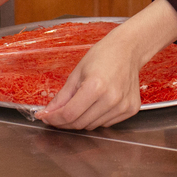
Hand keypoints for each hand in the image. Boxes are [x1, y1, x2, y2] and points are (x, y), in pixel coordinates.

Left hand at [37, 0, 176, 129]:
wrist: (129, 50)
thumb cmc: (103, 56)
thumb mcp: (77, 73)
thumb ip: (62, 96)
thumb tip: (48, 113)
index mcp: (96, 86)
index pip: (69, 114)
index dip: (54, 118)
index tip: (45, 117)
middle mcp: (111, 98)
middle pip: (80, 123)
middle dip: (64, 121)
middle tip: (58, 114)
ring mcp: (123, 105)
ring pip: (92, 126)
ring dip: (81, 120)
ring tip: (82, 104)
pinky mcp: (131, 109)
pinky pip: (106, 123)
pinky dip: (97, 118)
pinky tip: (98, 104)